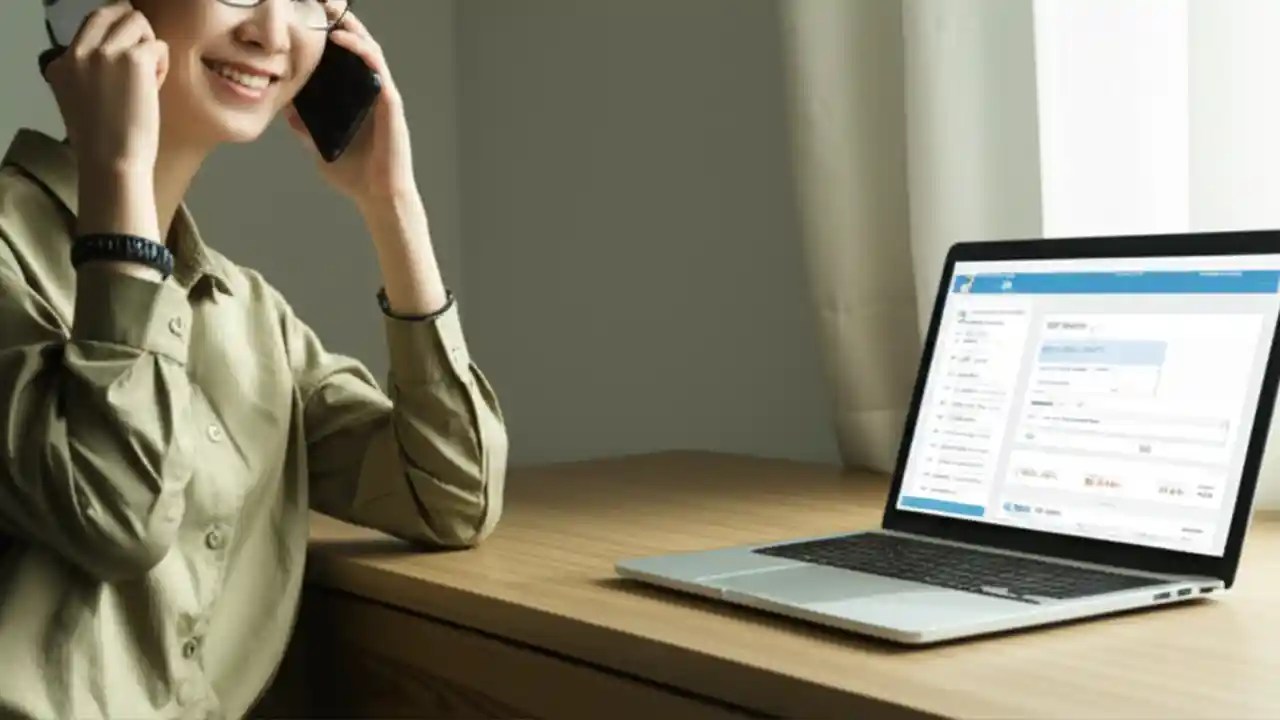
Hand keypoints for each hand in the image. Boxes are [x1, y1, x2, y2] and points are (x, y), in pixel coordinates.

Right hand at [45, 0, 168, 177]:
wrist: (112, 161)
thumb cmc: (103, 141)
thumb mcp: (78, 99)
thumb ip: (86, 72)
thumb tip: (114, 56)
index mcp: (62, 63)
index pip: (90, 23)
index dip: (115, 29)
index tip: (130, 46)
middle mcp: (79, 52)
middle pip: (111, 12)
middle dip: (135, 28)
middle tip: (146, 54)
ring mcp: (105, 53)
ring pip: (138, 22)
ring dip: (150, 46)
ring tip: (148, 78)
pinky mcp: (134, 59)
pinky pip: (158, 45)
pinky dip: (162, 63)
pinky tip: (155, 87)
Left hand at [284, 11, 417, 212]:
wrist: (377, 197)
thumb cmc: (354, 175)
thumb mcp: (318, 145)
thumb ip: (305, 127)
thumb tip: (285, 108)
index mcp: (355, 100)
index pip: (343, 60)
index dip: (330, 37)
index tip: (311, 19)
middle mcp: (369, 92)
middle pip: (358, 47)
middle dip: (341, 22)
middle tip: (322, 3)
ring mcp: (381, 95)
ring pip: (369, 49)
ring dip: (350, 27)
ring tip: (330, 11)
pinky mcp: (389, 102)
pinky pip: (376, 67)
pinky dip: (359, 49)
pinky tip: (341, 38)